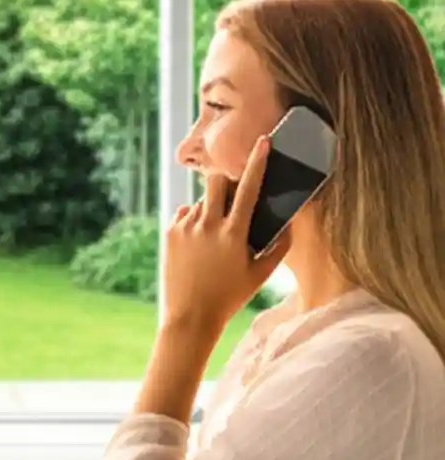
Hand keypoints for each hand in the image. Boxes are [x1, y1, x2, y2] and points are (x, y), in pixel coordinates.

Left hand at [162, 135, 291, 331]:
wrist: (190, 317)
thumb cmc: (231, 296)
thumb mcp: (261, 274)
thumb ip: (279, 245)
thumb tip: (289, 221)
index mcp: (234, 233)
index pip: (249, 188)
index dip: (258, 162)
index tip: (263, 141)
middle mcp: (208, 225)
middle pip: (217, 182)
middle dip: (225, 182)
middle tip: (231, 197)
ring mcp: (186, 227)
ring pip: (201, 202)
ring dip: (210, 210)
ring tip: (213, 240)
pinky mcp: (170, 233)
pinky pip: (184, 214)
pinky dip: (193, 221)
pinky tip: (197, 244)